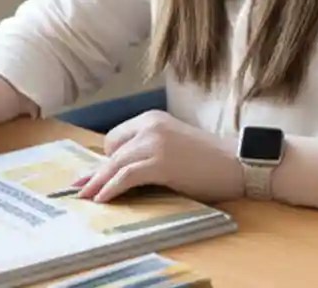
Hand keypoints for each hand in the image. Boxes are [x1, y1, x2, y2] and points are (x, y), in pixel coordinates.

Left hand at [74, 110, 243, 203]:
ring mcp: (155, 143)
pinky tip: (102, 199)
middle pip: (111, 150)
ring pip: (115, 164)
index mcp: (152, 118)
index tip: (97, 175)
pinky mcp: (160, 162)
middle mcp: (150, 125)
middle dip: (96, 172)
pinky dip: (111, 188)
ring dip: (97, 183)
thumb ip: (149, 149)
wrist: (239, 163)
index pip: (116, 137)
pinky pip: (126, 176)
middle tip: (78, 187)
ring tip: (84, 198)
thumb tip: (120, 169)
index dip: (108, 159)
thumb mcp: (174, 144)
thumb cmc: (210, 159)